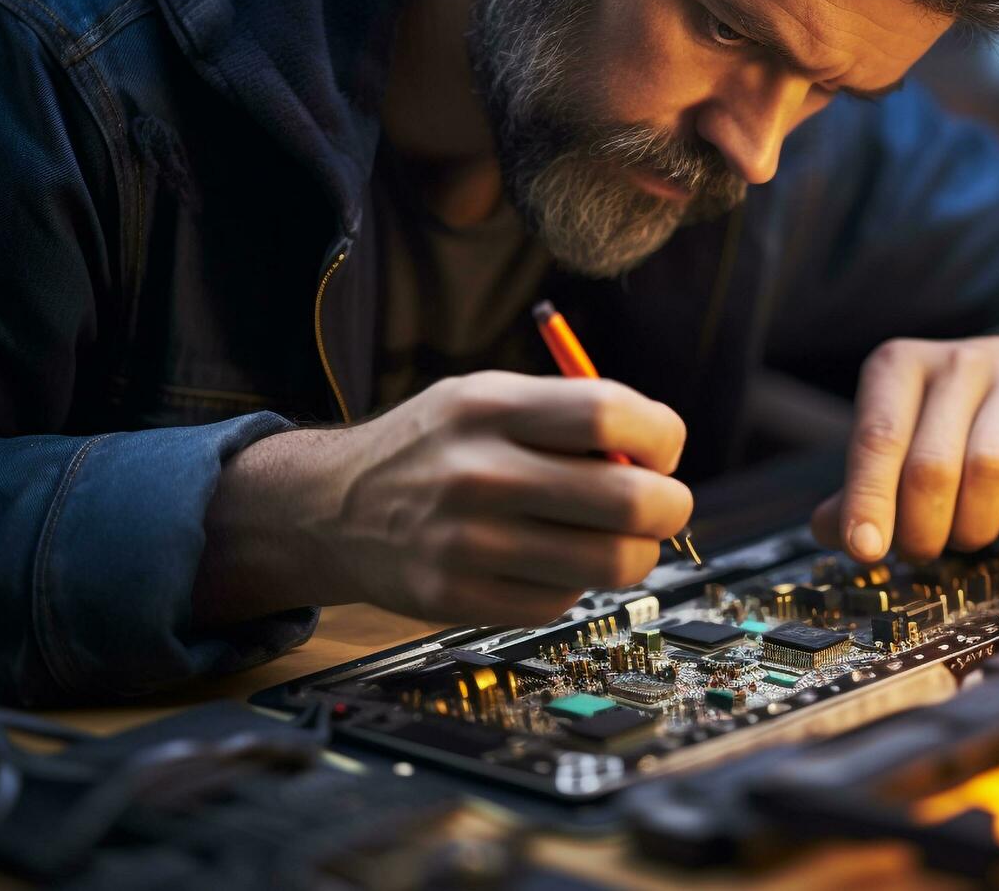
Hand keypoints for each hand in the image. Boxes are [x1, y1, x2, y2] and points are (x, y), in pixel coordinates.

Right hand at [196, 371, 691, 626]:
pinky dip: (574, 584)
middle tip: (662, 505)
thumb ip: (568, 415)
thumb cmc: (432, 447)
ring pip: (610, 563)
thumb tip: (660, 458)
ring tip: (618, 538)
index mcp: (488, 407)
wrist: (330, 508)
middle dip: (668, 506)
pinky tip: (551, 561)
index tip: (662, 450)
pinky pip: (562, 601)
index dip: (661, 436)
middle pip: (627, 500)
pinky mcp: (458, 598)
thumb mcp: (485, 397)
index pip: (611, 415)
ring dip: (634, 553)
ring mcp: (466, 542)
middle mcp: (477, 473)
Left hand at [812, 336, 998, 560]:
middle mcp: (957, 361)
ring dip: (974, 526)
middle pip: (932, 466)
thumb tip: (832, 533)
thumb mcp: (899, 436)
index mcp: (899, 366)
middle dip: (923, 529)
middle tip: (921, 549)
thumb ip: (862, 485)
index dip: (869, 501)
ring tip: (965, 533)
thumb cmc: (956, 418)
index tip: (865, 549)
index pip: (876, 439)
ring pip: (990, 470)